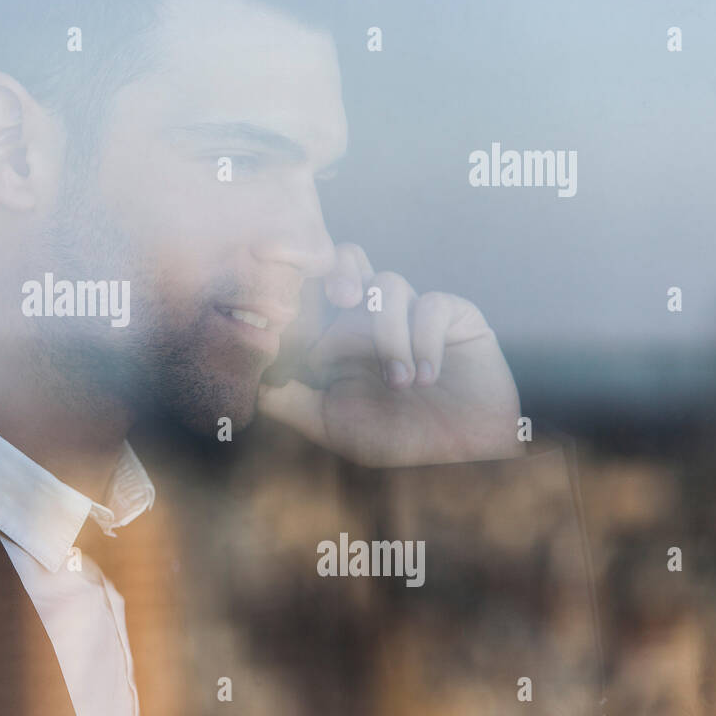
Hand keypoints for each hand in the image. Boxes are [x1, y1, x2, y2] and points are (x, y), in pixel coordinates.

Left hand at [258, 242, 523, 466]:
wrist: (465, 455)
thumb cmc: (399, 439)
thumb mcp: (333, 426)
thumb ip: (292, 402)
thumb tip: (250, 382)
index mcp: (339, 334)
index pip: (312, 290)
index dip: (300, 288)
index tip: (292, 308)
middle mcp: (374, 317)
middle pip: (348, 261)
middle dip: (340, 272)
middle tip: (343, 299)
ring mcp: (414, 313)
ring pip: (388, 285)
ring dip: (389, 335)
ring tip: (401, 382)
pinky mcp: (455, 317)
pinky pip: (432, 305)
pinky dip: (425, 340)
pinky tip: (427, 376)